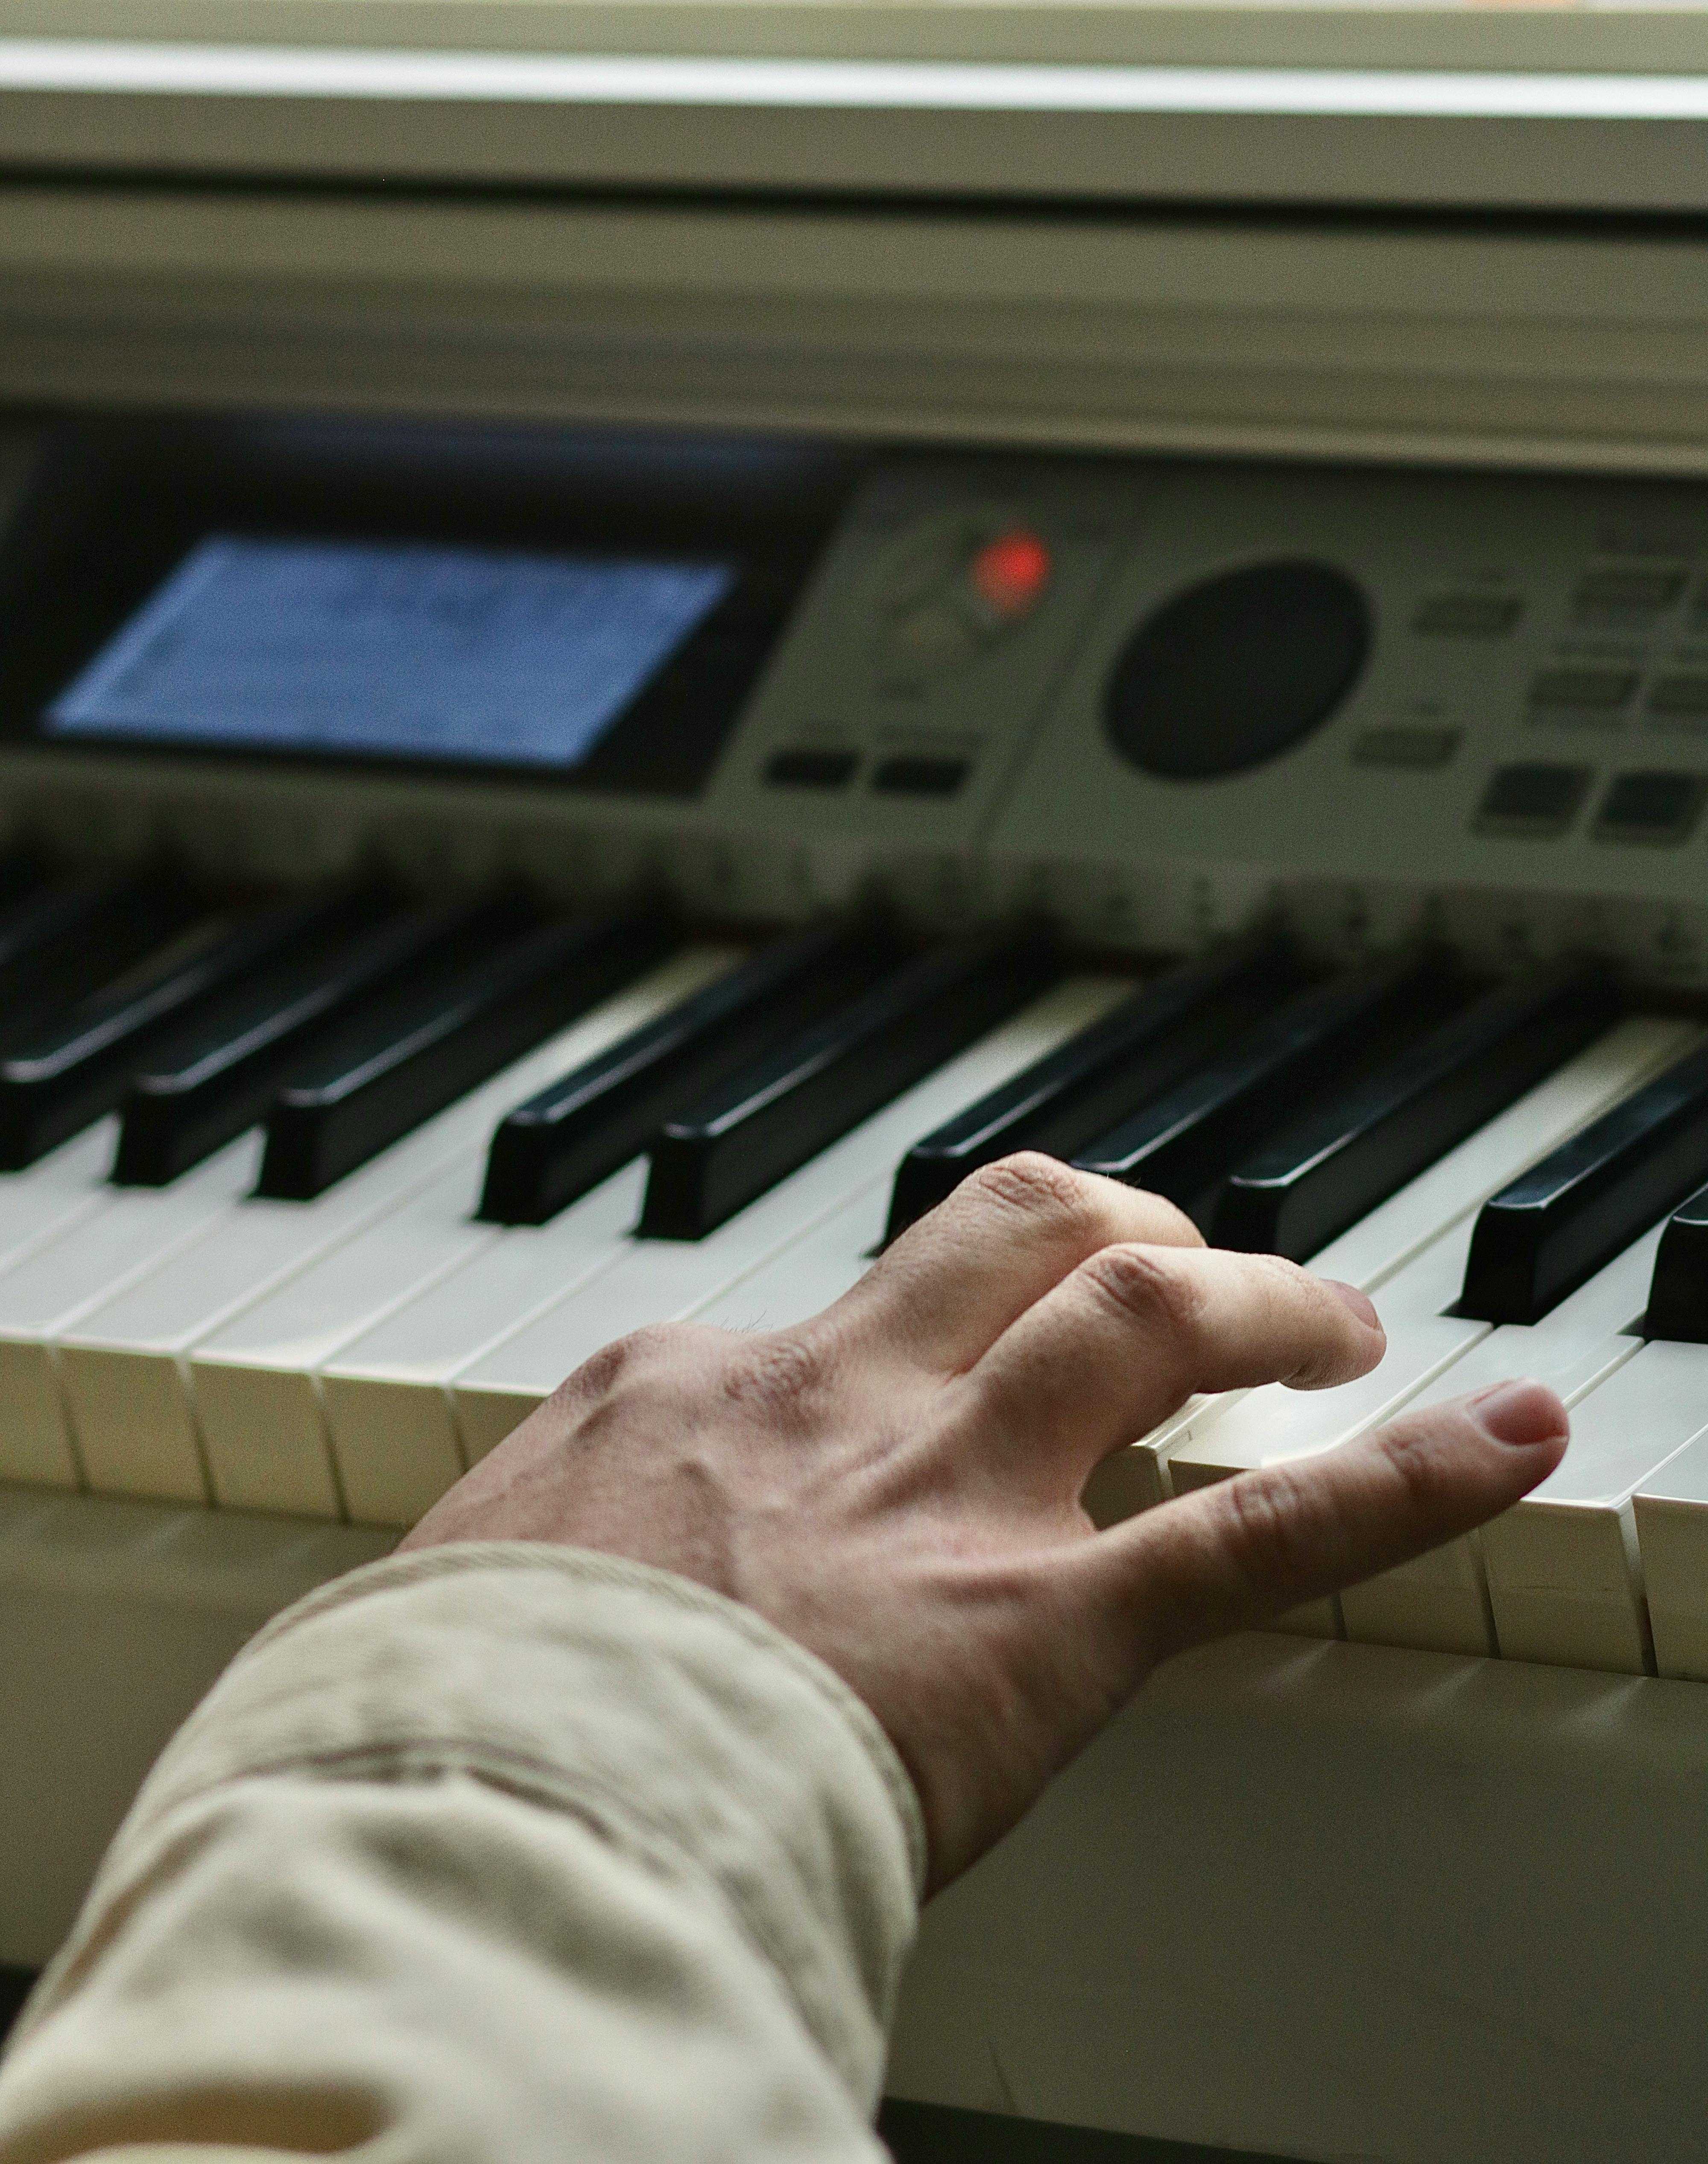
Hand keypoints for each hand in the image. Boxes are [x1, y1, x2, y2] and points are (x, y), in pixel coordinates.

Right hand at [403, 1154, 1567, 1890]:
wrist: (467, 1807)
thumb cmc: (441, 1721)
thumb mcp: (469, 1588)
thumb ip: (530, 1564)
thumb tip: (494, 1601)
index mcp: (688, 1393)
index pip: (838, 1321)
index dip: (913, 1343)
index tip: (936, 1382)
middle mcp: (833, 1403)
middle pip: (1012, 1232)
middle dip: (1115, 1223)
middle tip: (1177, 1260)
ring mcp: (944, 1498)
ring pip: (1138, 1317)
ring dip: (1257, 1297)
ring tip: (1336, 1321)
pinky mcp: (1037, 1625)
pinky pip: (1254, 1533)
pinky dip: (1399, 1483)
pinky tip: (1507, 1440)